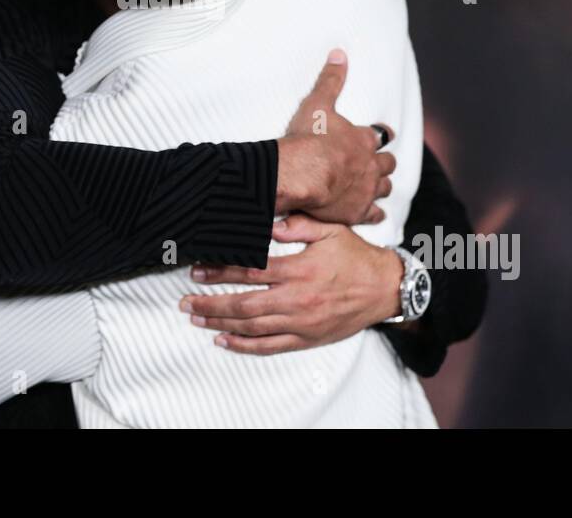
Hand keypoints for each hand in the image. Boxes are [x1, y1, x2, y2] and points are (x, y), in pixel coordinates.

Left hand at [179, 213, 403, 355]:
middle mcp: (298, 298)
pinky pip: (271, 346)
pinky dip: (244, 346)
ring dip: (221, 324)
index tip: (198, 269)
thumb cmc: (356, 257)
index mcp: (300, 269)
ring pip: (253, 328)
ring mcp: (302, 322)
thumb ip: (297, 225)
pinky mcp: (307, 338)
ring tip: (197, 319)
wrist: (385, 288)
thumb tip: (268, 225)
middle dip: (210, 302)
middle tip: (185, 301)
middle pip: (244, 304)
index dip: (220, 271)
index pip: (250, 271)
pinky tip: (224, 340)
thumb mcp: (330, 230)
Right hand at [275, 48, 395, 224]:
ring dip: (383, 185)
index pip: (381, 135)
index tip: (380, 136)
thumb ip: (331, 79)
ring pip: (385, 188)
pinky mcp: (358, 211)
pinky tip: (375, 213)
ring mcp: (367, 189)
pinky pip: (375, 214)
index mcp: (363, 139)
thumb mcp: (319, 103)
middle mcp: (371, 165)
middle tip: (377, 163)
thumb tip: (340, 54)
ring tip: (377, 186)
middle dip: (384, 162)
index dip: (380, 135)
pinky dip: (376, 213)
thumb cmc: (309, 139)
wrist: (303, 174)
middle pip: (387, 163)